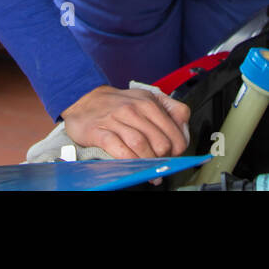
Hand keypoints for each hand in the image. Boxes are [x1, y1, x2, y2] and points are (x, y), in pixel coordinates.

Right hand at [61, 85, 190, 158]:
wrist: (83, 101)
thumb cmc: (118, 105)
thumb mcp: (145, 98)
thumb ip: (169, 110)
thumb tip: (184, 129)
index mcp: (148, 101)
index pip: (174, 129)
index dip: (178, 147)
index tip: (175, 154)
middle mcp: (133, 109)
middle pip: (160, 140)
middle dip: (164, 157)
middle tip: (162, 163)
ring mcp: (116, 120)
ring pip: (141, 145)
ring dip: (149, 163)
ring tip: (151, 171)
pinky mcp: (99, 131)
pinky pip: (119, 150)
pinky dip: (130, 161)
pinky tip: (134, 166)